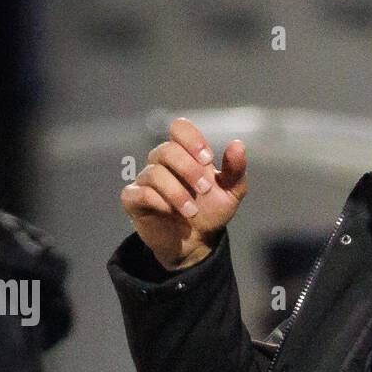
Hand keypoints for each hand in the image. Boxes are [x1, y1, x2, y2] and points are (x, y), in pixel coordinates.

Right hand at [120, 116, 247, 269]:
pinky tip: (171, 212)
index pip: (179, 128)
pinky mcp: (133, 200)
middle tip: (205, 189)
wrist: (196, 243)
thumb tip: (238, 144)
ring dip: (177, 192)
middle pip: (166, 149)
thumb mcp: (230, 193)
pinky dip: (158, 201)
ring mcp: (145, 180)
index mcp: (184, 154)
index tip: (208, 159)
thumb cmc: (210, 212)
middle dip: (189, 169)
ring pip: (154, 172)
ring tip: (192, 211)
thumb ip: (235, 170)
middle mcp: (162, 162)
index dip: (191, 139)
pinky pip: (139, 192)